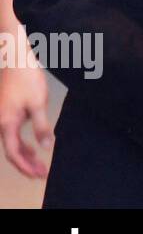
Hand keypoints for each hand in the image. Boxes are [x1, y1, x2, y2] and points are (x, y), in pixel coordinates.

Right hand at [0, 40, 52, 178]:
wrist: (14, 58)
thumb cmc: (27, 78)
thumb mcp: (39, 103)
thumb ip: (41, 126)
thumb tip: (46, 147)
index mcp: (6, 123)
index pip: (14, 153)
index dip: (26, 167)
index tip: (39, 175)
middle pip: (11, 150)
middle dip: (27, 164)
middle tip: (42, 173)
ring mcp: (1, 118)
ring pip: (11, 142)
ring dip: (26, 154)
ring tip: (40, 163)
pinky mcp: (5, 112)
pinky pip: (11, 133)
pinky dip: (22, 142)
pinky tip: (34, 145)